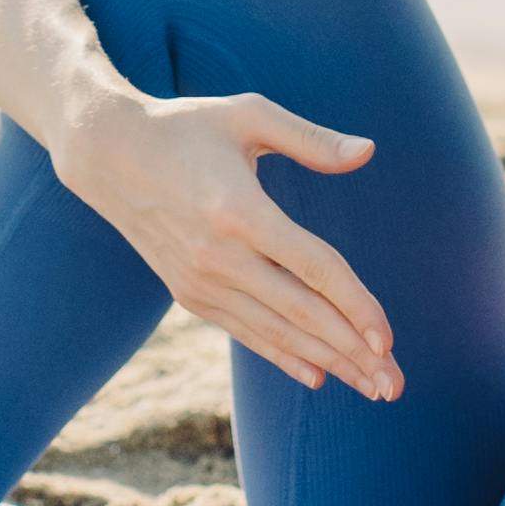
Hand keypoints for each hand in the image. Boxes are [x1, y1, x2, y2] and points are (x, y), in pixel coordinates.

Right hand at [58, 88, 399, 401]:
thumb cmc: (187, 127)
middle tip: (396, 386)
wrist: (108, 155)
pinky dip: (283, 356)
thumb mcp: (248, 115)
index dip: (355, 305)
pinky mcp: (188, 294)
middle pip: (301, 313)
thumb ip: (311, 139)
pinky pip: (246, 332)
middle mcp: (219, 255)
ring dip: (329, 363)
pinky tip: (319, 376)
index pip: (313, 267)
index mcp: (240, 210)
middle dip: (353, 353)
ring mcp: (201, 280)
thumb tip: (369, 152)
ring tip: (373, 390)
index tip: (388, 339)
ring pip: (276, 331)